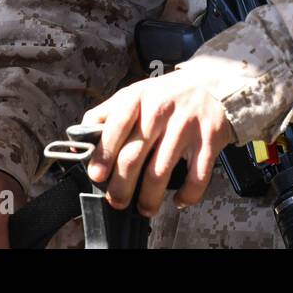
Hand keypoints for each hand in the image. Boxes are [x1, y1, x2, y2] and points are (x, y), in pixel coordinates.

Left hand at [80, 69, 234, 218]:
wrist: (214, 85)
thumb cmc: (167, 95)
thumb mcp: (136, 94)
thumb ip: (108, 115)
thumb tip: (79, 144)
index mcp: (139, 97)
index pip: (116, 125)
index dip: (104, 152)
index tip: (96, 175)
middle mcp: (162, 109)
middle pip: (135, 156)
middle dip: (122, 186)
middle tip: (116, 201)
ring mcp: (186, 124)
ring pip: (161, 172)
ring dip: (149, 198)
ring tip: (145, 208)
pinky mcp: (209, 139)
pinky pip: (196, 176)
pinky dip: (186, 195)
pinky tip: (178, 201)